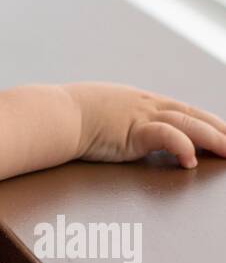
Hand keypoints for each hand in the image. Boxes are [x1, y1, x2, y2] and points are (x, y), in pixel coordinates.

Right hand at [65, 81, 225, 167]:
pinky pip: (165, 136)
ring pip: (188, 124)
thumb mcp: (102, 115)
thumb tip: (122, 136)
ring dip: (214, 138)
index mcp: (141, 101)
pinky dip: (181, 146)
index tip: (225, 133)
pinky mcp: (133, 130)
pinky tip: (190, 160)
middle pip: (194, 115)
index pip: (184, 111)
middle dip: (221, 130)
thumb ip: (119, 123)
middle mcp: (147, 105)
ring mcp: (141, 116)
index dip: (208, 122)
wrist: (54, 115)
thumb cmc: (70, 118)